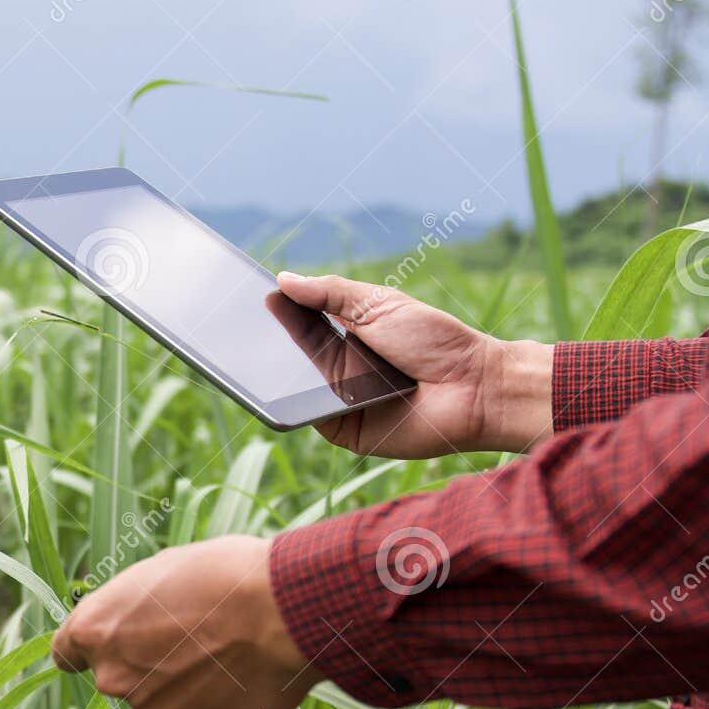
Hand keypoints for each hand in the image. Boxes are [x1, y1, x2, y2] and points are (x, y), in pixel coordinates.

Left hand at [51, 536, 315, 708]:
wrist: (280, 613)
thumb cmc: (222, 576)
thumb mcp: (159, 571)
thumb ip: (129, 608)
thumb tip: (130, 625)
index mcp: (96, 631)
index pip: (67, 652)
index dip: (87, 647)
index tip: (107, 644)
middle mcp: (115, 679)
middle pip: (120, 677)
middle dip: (146, 663)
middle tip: (192, 636)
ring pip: (160, 702)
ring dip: (182, 686)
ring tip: (225, 654)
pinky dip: (212, 707)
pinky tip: (239, 678)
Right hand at [274, 272, 553, 458]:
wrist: (473, 387)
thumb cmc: (435, 341)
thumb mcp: (378, 305)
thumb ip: (331, 293)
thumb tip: (283, 279)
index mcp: (348, 333)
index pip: (301, 320)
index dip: (277, 310)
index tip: (249, 296)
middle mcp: (339, 367)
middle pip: (291, 352)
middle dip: (266, 340)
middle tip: (235, 325)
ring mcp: (338, 399)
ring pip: (294, 384)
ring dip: (274, 371)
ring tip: (249, 353)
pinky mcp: (342, 429)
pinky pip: (308, 415)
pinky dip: (294, 403)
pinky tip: (281, 386)